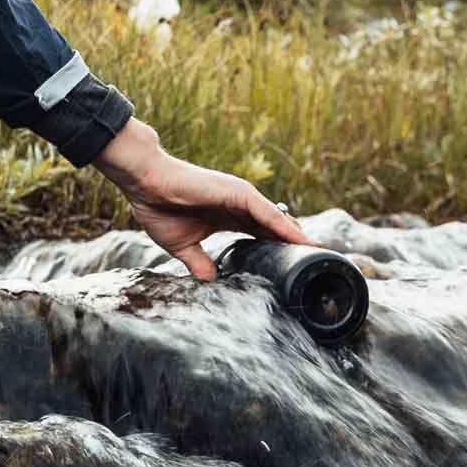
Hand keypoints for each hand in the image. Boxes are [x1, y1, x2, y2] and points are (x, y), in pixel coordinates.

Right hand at [90, 119, 314, 281]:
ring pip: (279, 222)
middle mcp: (240, 206)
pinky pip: (269, 214)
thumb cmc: (158, 207)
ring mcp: (241, 198)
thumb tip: (211, 283)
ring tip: (321, 257)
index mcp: (228, 218)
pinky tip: (302, 242)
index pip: (262, 237)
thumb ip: (199, 263)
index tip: (296, 271)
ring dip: (299, 239)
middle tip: (319, 268)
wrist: (144, 183)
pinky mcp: (239, 193)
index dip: (279, 252)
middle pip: (277, 230)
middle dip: (296, 248)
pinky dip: (287, 228)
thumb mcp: (182, 246)